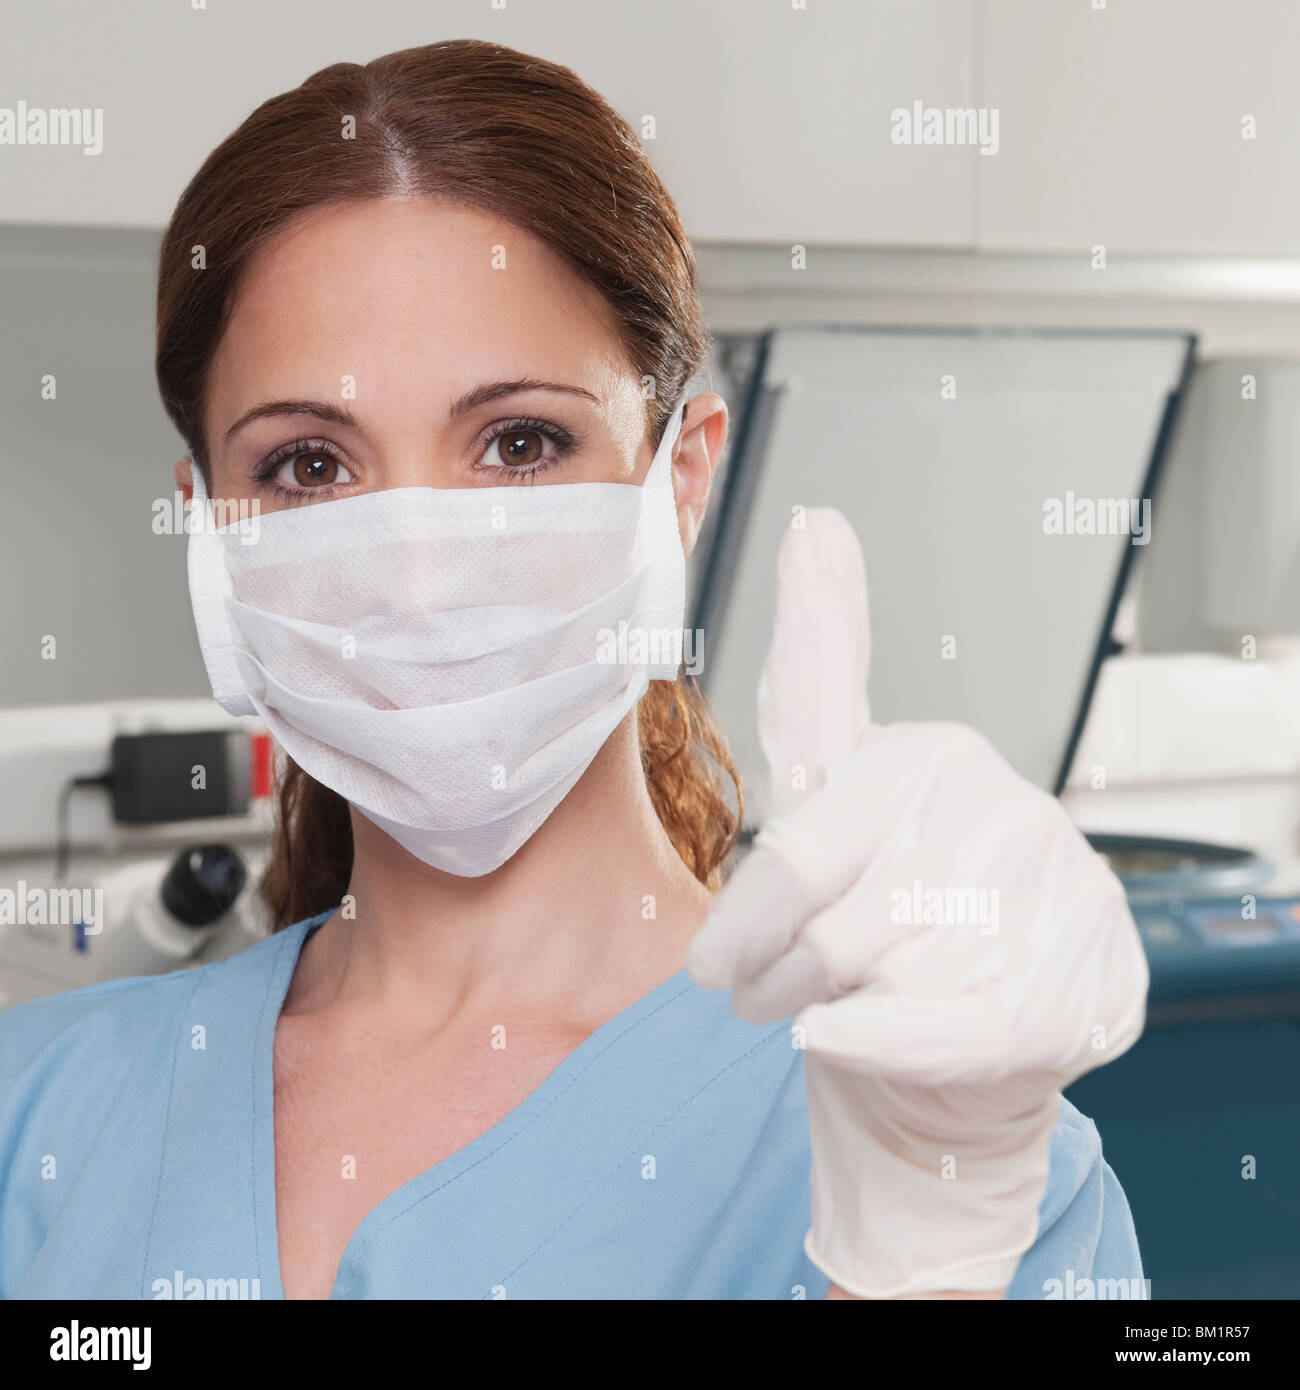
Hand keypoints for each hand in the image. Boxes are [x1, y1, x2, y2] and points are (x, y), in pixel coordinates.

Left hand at [686, 509, 1147, 1298]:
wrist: (964, 1036)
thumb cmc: (877, 904)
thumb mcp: (834, 778)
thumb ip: (821, 659)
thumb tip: (816, 519)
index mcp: (926, 760)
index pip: (798, 856)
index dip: (744, 926)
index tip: (715, 967)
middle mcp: (1000, 813)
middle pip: (825, 931)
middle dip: (768, 978)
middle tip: (755, 992)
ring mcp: (1053, 898)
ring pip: (876, 988)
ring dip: (817, 1016)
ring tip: (819, 1007)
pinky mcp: (1088, 982)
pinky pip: (939, 1039)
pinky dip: (882, 1054)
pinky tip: (869, 1039)